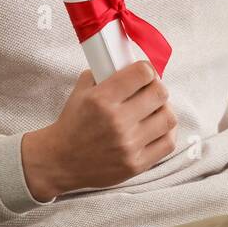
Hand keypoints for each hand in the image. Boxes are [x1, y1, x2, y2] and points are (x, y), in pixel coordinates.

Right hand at [22, 61, 177, 201]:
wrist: (59, 162)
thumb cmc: (73, 124)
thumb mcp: (81, 92)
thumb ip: (104, 73)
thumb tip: (129, 61)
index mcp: (101, 100)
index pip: (142, 73)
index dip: (147, 69)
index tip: (145, 73)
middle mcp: (117, 122)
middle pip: (160, 93)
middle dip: (157, 88)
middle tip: (151, 91)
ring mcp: (128, 145)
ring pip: (168, 118)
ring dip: (164, 110)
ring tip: (154, 110)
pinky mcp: (136, 165)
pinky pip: (168, 143)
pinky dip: (166, 132)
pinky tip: (157, 128)